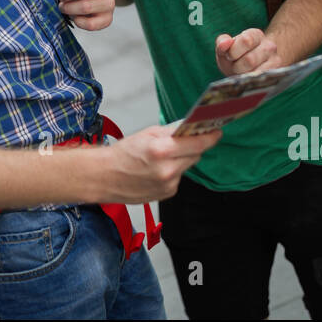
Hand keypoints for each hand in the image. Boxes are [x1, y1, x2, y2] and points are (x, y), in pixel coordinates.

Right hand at [103, 124, 222, 202]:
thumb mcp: (147, 134)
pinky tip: (157, 170)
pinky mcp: (167, 194)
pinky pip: (178, 178)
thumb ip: (171, 132)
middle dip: (192, 146)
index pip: (197, 143)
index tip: (217, 132)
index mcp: (162, 150)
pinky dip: (173, 172)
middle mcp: (168, 170)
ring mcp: (168, 184)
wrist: (104, 177)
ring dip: (181, 160)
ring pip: (186, 167)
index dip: (210, 137)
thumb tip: (190, 127)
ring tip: (162, 157)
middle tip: (184, 141)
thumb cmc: (122, 153)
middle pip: (195, 155)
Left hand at [214, 28, 281, 76]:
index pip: (246, 40)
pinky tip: (248, 79)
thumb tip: (225, 43)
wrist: (249, 69)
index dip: (233, 51)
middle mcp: (269, 46)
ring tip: (242, 73)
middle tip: (235, 67)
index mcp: (255, 35)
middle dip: (237, 67)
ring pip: (256, 72)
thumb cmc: (236, 56)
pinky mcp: (276, 74)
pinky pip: (261, 81)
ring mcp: (275, 60)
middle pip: (250, 59)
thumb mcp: (226, 48)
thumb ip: (222, 43)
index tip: (229, 56)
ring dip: (244, 75)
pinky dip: (251, 82)